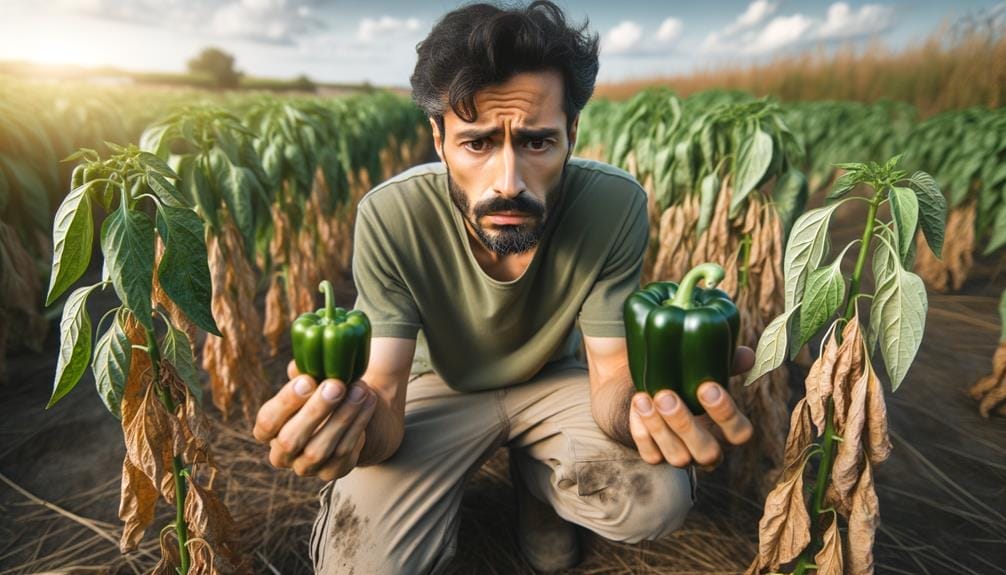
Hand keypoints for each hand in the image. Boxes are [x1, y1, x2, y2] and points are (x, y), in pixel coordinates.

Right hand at [253, 360, 377, 480]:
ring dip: (342, 418)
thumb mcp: (313, 379)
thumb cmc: (325, 391)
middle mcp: (282, 454)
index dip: (285, 402)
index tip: (308, 380)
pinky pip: (343, 454)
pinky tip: (368, 402)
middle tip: (336, 386)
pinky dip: (357, 426)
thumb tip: (298, 368)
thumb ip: (303, 373)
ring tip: (360, 391)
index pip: (267, 421)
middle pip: (290, 440)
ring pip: (319, 450)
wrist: (353, 411)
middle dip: (314, 411)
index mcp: (269, 430)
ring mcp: (305, 467)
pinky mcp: (331, 472)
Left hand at [629, 346, 754, 469]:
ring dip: (659, 427)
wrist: (639, 377)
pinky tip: (638, 406)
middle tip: (666, 396)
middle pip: (708, 453)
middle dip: (686, 425)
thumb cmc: (679, 371)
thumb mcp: (701, 364)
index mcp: (726, 428)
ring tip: (644, 397)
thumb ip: (726, 361)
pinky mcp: (655, 456)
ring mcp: (681, 455)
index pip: (740, 432)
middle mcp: (706, 448)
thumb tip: (747, 356)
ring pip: (678, 458)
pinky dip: (642, 431)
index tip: (706, 386)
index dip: (726, 413)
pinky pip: (651, 455)